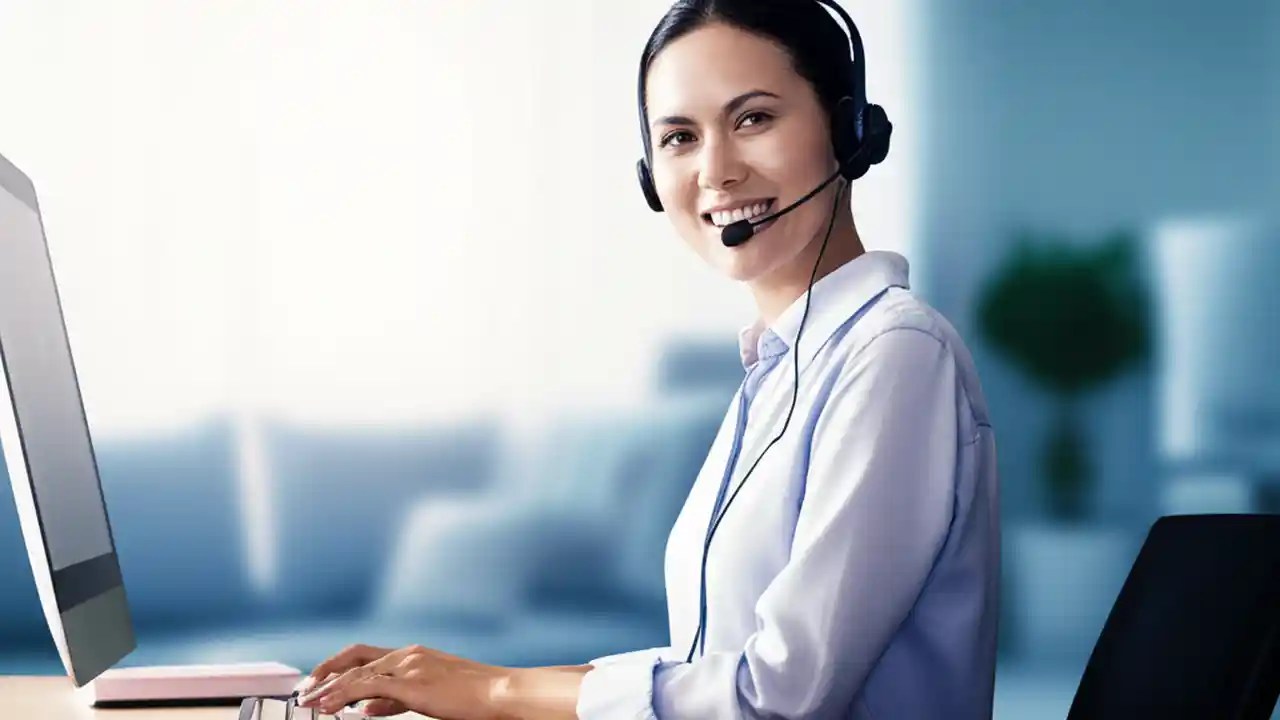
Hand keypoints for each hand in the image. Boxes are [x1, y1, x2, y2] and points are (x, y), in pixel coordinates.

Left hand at [296, 643, 503, 718]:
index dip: (339, 665)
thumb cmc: (473, 697)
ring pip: (357, 672)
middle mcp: (408, 654)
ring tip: (309, 701)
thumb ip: (396, 699)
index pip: (366, 655)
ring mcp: (409, 666)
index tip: (320, 680)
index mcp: (413, 655)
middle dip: (326, 669)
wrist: (500, 692)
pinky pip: (368, 687)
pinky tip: (330, 705)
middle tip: (306, 687)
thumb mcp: (430, 695)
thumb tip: (366, 708)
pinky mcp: (412, 683)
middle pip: (355, 656)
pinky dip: (344, 695)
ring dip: (328, 687)